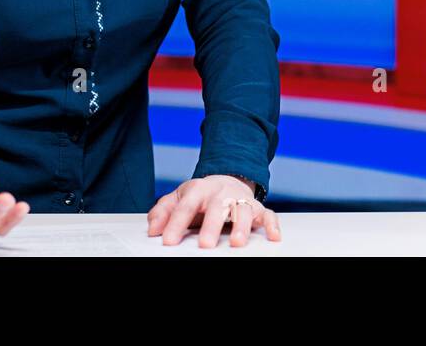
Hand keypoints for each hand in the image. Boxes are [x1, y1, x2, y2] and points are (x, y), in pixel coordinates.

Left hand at [147, 175, 281, 247]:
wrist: (227, 179)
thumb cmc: (202, 195)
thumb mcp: (179, 197)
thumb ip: (163, 210)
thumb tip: (152, 228)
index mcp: (200, 190)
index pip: (186, 206)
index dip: (176, 223)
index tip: (168, 241)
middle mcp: (222, 194)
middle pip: (218, 208)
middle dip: (212, 226)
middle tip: (205, 245)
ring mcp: (241, 200)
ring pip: (244, 210)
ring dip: (242, 226)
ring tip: (237, 243)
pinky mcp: (257, 208)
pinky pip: (268, 215)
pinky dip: (272, 225)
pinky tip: (273, 237)